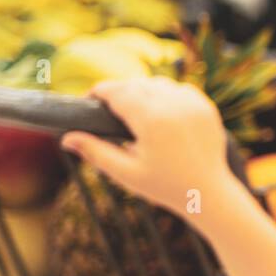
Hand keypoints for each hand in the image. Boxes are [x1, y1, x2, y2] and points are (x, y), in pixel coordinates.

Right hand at [60, 76, 233, 216]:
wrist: (209, 192)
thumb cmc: (165, 187)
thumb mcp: (126, 173)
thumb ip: (96, 152)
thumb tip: (67, 138)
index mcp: (152, 120)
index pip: (118, 91)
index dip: (99, 91)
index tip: (88, 98)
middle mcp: (174, 106)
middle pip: (136, 84)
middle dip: (118, 91)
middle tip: (106, 106)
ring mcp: (194, 105)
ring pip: (159, 83)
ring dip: (142, 90)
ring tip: (130, 107)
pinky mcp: (206, 107)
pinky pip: (180, 89)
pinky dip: (166, 94)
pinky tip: (158, 109)